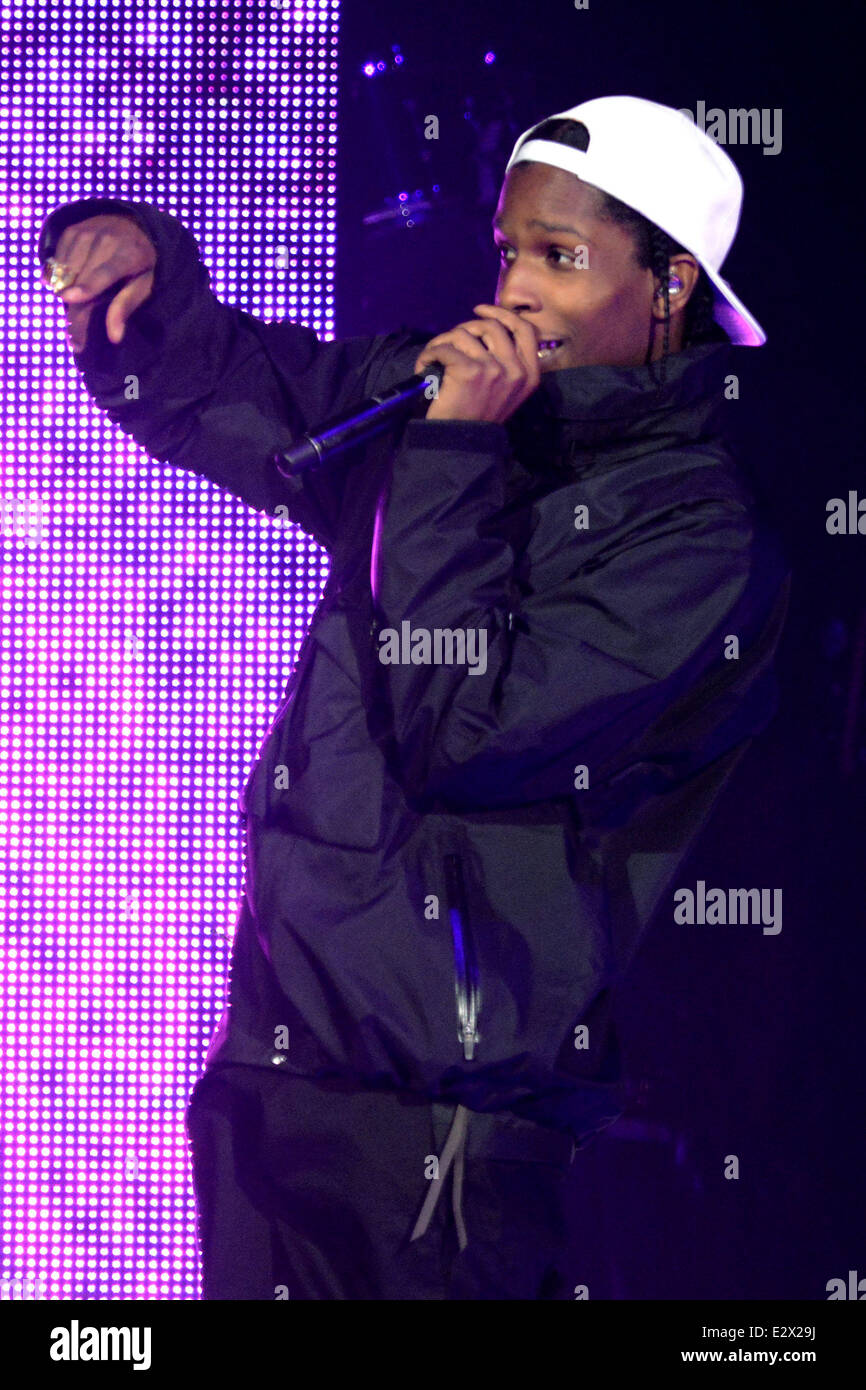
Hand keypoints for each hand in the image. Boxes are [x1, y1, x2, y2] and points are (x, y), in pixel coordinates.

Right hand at [44, 214, 156, 352]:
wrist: (131, 223)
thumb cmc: (140, 263)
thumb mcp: (143, 284)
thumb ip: (126, 306)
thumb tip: (114, 337)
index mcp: (129, 253)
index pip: (106, 271)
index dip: (88, 285)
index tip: (69, 298)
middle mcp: (105, 239)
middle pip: (81, 279)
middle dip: (75, 313)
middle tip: (75, 342)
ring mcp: (85, 232)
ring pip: (64, 271)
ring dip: (64, 295)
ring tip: (75, 312)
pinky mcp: (70, 231)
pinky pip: (56, 262)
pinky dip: (58, 278)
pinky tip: (68, 285)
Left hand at [414, 304, 540, 423]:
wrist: (460, 445)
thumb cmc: (478, 418)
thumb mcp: (507, 391)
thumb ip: (507, 362)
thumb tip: (488, 327)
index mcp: (530, 374)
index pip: (524, 329)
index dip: (502, 314)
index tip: (480, 311)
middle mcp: (516, 370)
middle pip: (490, 326)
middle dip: (465, 328)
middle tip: (450, 342)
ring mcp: (494, 369)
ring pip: (463, 334)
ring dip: (443, 342)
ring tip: (434, 358)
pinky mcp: (470, 371)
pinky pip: (445, 348)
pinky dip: (430, 353)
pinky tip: (425, 366)